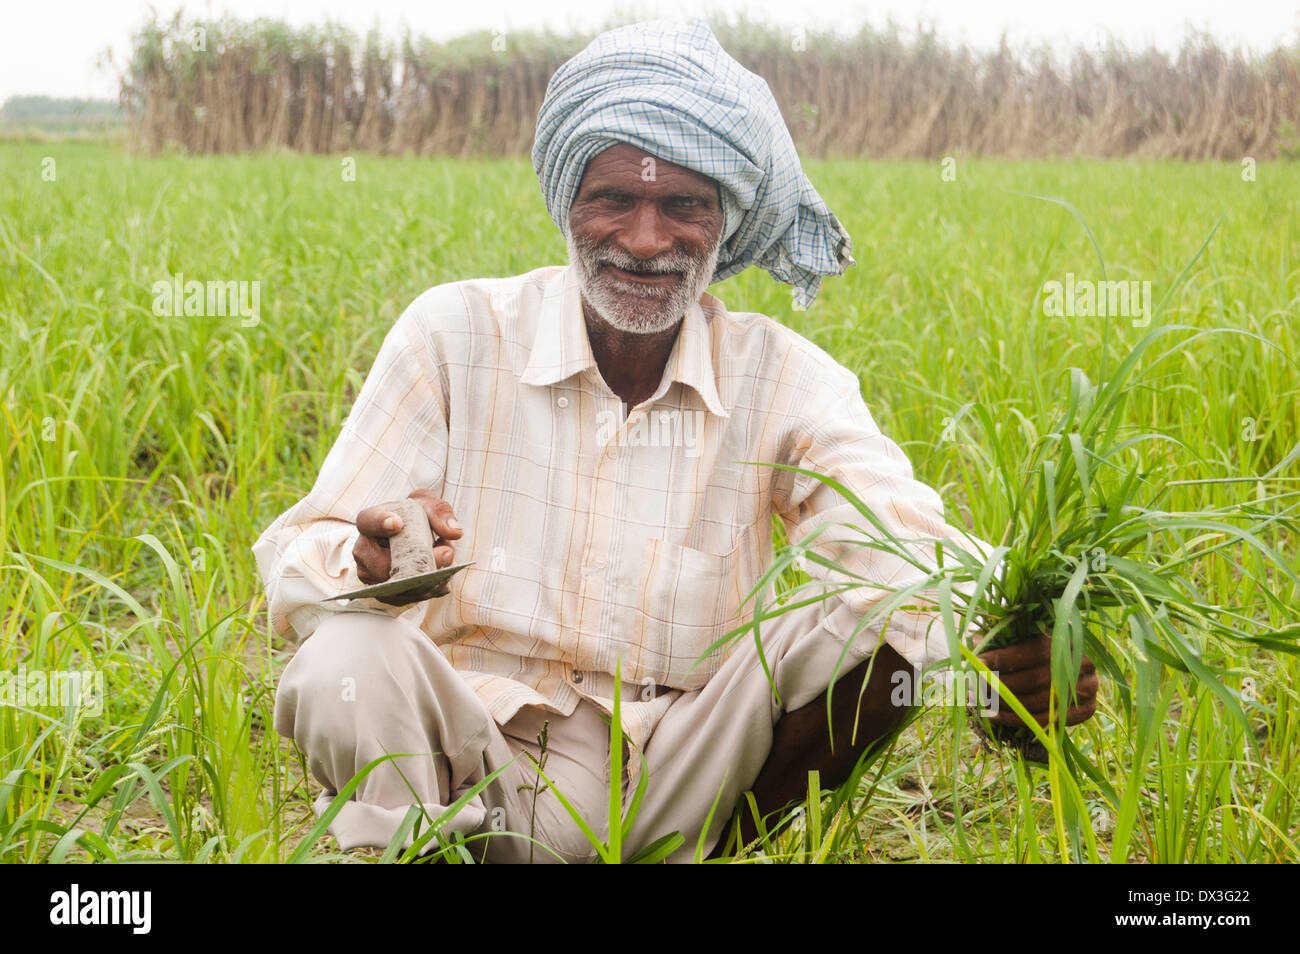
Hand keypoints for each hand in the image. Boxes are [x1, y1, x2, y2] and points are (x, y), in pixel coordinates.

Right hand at [352, 489, 463, 605]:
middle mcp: (363, 549)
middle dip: (418, 563)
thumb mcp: (428, 506)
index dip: (381, 523)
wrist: (413, 536)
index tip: (396, 523)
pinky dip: (424, 591)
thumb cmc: (416, 518)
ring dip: (425, 580)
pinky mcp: (382, 591)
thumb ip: (441, 513)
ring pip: (395, 585)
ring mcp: (369, 573)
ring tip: (447, 568)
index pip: (369, 521)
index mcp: (370, 521)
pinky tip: (440, 581)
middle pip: (384, 564)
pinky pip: (402, 598)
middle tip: (446, 554)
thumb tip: (454, 532)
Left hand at [976, 632, 1097, 728]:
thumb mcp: (1026, 638)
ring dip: (1003, 705)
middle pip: (1034, 679)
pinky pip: (1046, 721)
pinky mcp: (1086, 710)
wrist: (1074, 670)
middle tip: (974, 686)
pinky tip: (995, 716)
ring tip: (979, 702)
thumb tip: (975, 641)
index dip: (1003, 657)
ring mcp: (1088, 689)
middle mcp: (1083, 663)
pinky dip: (1017, 720)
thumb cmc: (1043, 649)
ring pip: (1038, 703)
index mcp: (1069, 639)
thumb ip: (1004, 640)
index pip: (1033, 650)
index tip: (977, 661)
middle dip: (999, 685)